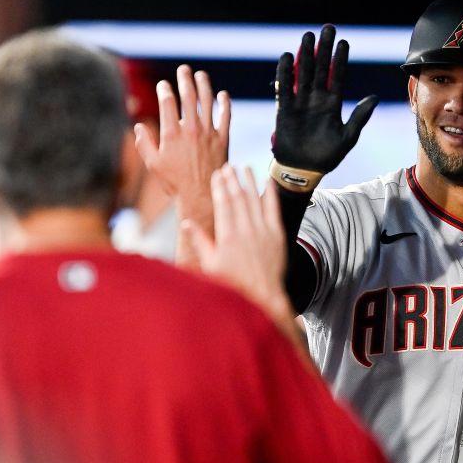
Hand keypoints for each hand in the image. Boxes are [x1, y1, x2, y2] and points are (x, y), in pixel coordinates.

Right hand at [136, 65, 229, 200]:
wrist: (201, 196)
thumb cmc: (175, 182)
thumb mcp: (153, 165)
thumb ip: (144, 144)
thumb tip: (139, 126)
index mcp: (171, 134)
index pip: (167, 102)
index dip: (164, 90)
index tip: (163, 85)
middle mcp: (190, 130)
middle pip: (188, 96)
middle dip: (185, 79)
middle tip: (184, 70)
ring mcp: (208, 133)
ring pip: (208, 102)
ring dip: (204, 85)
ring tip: (201, 75)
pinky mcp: (222, 139)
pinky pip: (225, 116)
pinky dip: (224, 104)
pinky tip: (222, 95)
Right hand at [185, 165, 288, 317]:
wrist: (262, 296)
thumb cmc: (233, 284)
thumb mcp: (211, 265)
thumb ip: (200, 241)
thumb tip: (186, 223)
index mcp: (227, 237)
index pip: (223, 204)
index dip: (219, 187)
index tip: (217, 175)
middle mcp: (246, 230)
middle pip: (238, 198)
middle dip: (232, 180)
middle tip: (228, 166)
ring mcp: (263, 231)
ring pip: (255, 199)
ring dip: (249, 182)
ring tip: (244, 168)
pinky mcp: (277, 235)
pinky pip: (273, 209)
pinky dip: (270, 193)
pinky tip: (268, 181)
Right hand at [273, 25, 377, 178]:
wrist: (303, 169)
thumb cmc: (327, 156)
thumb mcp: (348, 137)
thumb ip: (359, 116)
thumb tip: (373, 97)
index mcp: (332, 104)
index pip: (338, 76)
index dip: (340, 59)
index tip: (344, 42)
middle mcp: (316, 99)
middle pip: (321, 69)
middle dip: (324, 49)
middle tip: (327, 29)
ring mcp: (300, 103)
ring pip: (303, 73)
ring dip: (305, 55)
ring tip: (308, 36)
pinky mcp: (285, 109)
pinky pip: (284, 88)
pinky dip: (284, 73)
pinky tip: (286, 57)